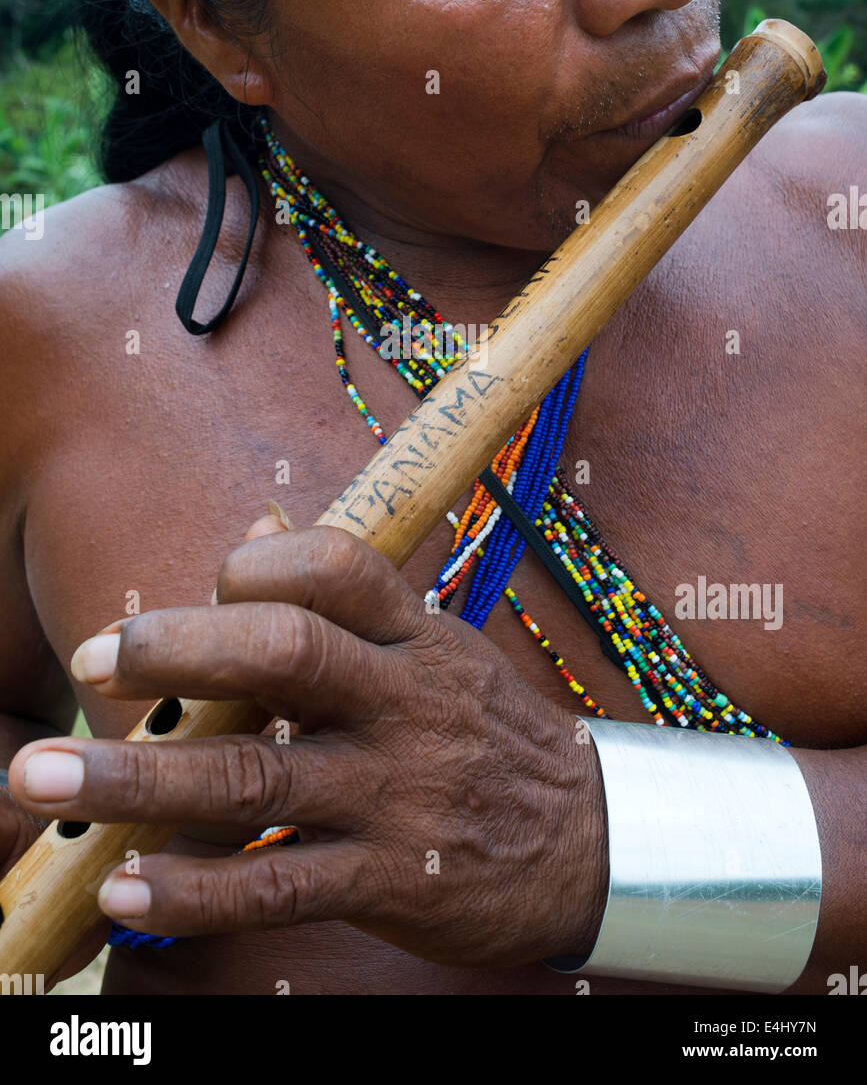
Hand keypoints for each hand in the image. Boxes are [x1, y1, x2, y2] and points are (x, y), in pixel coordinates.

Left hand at [9, 525, 606, 967]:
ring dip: (143, 780)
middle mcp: (404, 701)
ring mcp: (398, 791)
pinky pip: (279, 884)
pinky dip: (196, 890)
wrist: (592, 843)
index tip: (205, 582)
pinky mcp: (395, 878)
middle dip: (179, 651)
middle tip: (95, 660)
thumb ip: (346, 602)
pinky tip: (128, 889)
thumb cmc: (489, 733)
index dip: (260, 563)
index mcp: (416, 634)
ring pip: (258, 777)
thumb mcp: (435, 648)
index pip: (337, 567)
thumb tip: (250, 534)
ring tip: (49, 778)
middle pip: (285, 654)